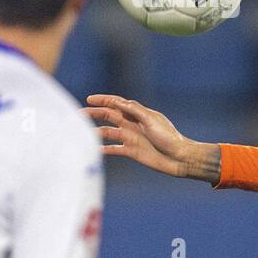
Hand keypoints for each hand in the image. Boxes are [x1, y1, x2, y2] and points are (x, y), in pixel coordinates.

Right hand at [83, 95, 219, 181]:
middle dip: (94, 114)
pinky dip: (104, 149)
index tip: (89, 99)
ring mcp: (132, 138)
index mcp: (139, 114)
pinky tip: (93, 150)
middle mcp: (133, 124)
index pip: (118, 104)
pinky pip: (114, 149)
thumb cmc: (169, 138)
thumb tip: (117, 102)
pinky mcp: (132, 151)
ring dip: (96, 132)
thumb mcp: (151, 120)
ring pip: (109, 132)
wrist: (180, 159)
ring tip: (82, 134)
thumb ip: (134, 110)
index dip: (104, 100)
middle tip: (77, 115)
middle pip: (110, 116)